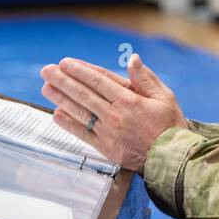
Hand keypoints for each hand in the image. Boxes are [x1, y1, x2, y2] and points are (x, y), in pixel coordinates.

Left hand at [40, 53, 186, 174]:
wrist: (172, 160)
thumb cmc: (171, 127)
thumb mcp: (165, 97)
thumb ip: (146, 78)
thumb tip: (132, 59)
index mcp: (129, 100)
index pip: (98, 80)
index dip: (80, 70)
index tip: (66, 63)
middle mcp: (115, 115)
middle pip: (84, 94)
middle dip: (63, 80)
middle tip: (47, 71)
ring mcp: (108, 132)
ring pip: (79, 111)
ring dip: (60, 98)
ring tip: (46, 88)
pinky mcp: (105, 147)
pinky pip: (83, 133)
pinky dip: (68, 124)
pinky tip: (57, 115)